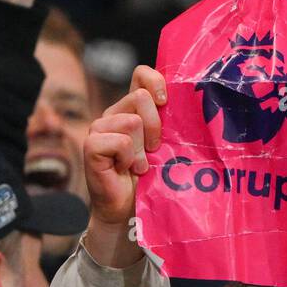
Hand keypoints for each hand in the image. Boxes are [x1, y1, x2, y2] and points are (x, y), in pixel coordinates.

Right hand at [82, 65, 165, 266]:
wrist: (130, 211)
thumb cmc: (151, 180)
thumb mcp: (166, 147)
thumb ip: (170, 124)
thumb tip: (194, 105)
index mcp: (132, 109)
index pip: (140, 74)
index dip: (154, 81)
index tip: (165, 101)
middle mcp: (114, 113)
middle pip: (140, 98)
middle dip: (155, 126)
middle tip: (154, 150)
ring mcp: (100, 128)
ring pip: (131, 121)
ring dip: (141, 149)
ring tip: (140, 165)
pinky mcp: (91, 145)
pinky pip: (120, 141)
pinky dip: (128, 158)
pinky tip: (126, 170)